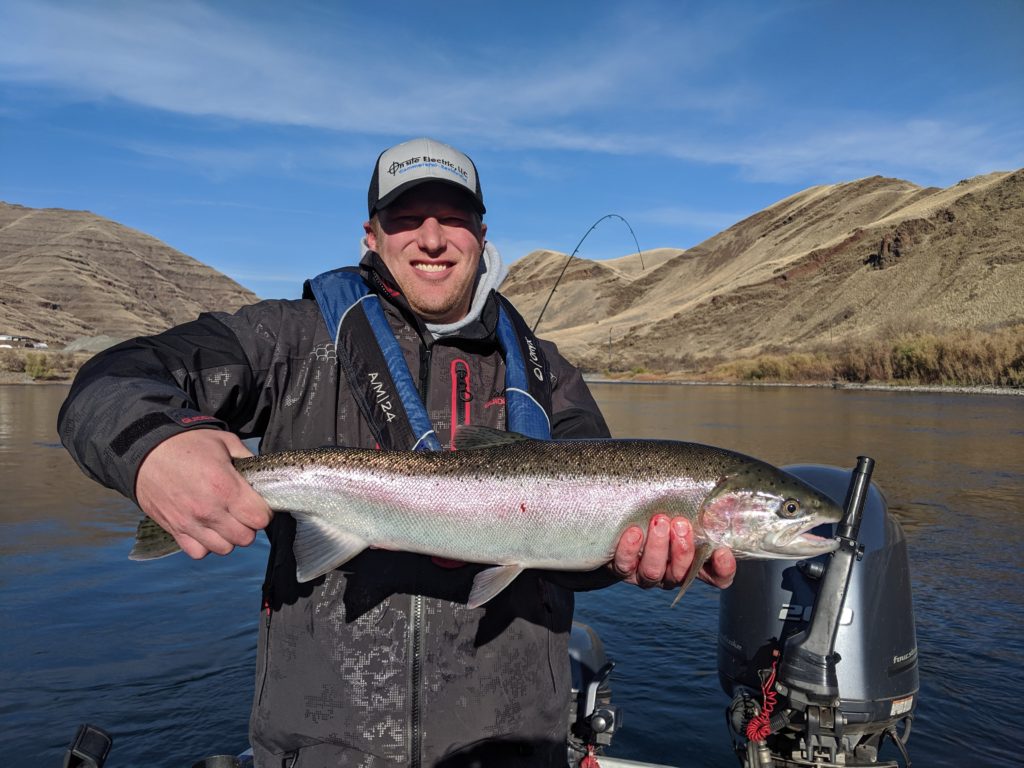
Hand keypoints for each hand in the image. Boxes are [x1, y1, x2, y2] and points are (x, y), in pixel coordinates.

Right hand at [135, 429, 271, 558]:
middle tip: (242, 511)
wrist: (145, 450)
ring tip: (225, 520)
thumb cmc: (187, 443)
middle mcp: (209, 510)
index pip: (259, 518)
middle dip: (249, 525)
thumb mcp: (224, 441)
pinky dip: (206, 545)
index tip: (258, 503)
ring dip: (229, 537)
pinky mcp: (174, 530)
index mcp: (225, 487)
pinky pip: (199, 552)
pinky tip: (207, 528)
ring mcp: (190, 523)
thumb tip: (261, 474)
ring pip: (224, 548)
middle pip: (245, 537)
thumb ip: (247, 458)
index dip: (264, 511)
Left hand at [610, 514, 736, 590]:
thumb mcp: (684, 510)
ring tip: (659, 521)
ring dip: (657, 547)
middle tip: (681, 524)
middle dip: (682, 549)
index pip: (717, 577)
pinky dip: (630, 549)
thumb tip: (729, 498)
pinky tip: (634, 532)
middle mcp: (671, 572)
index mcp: (693, 562)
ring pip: (653, 572)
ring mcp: (646, 573)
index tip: (721, 552)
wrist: (619, 520)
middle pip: (681, 573)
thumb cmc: (661, 511)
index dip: (722, 570)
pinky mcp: (622, 568)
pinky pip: (625, 566)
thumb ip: (707, 510)